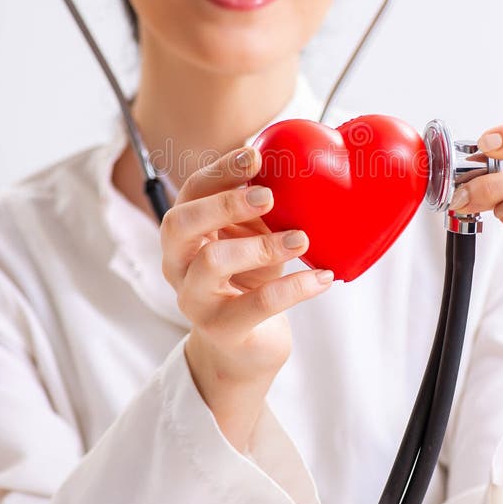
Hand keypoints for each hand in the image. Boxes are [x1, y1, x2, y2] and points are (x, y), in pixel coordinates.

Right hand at [159, 146, 333, 449]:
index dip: (219, 171)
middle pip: (180, 223)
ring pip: (213, 262)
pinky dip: (295, 287)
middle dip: (224, 203)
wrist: (245, 346)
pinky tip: (324, 277)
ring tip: (302, 239)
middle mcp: (178, 263)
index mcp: (185, 231)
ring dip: (263, 245)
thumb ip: (259, 208)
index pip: (190, 192)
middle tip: (269, 196)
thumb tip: (295, 163)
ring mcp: (194, 298)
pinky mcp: (220, 329)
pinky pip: (256, 305)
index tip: (255, 156)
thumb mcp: (252, 236)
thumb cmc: (249, 278)